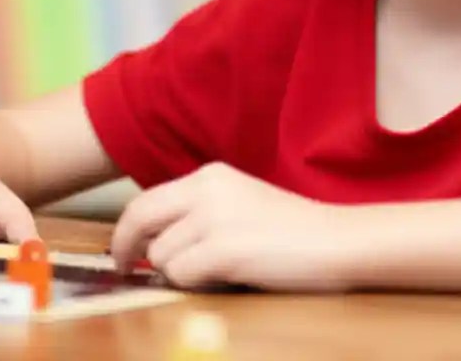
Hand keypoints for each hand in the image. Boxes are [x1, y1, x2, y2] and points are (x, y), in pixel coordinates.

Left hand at [109, 163, 348, 291]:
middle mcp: (206, 189)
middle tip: (127, 269)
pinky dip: (195, 283)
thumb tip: (150, 243)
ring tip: (215, 271)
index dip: (126, 230)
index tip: (122, 251)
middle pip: (140, 220)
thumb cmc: (293, 231)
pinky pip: (181, 275)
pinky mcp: (224, 249)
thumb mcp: (239, 204)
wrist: (338, 241)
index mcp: (209, 176)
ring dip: (178, 272)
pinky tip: (226, 277)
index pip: (146, 200)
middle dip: (127, 248)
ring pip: (160, 256)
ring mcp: (214, 218)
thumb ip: (198, 213)